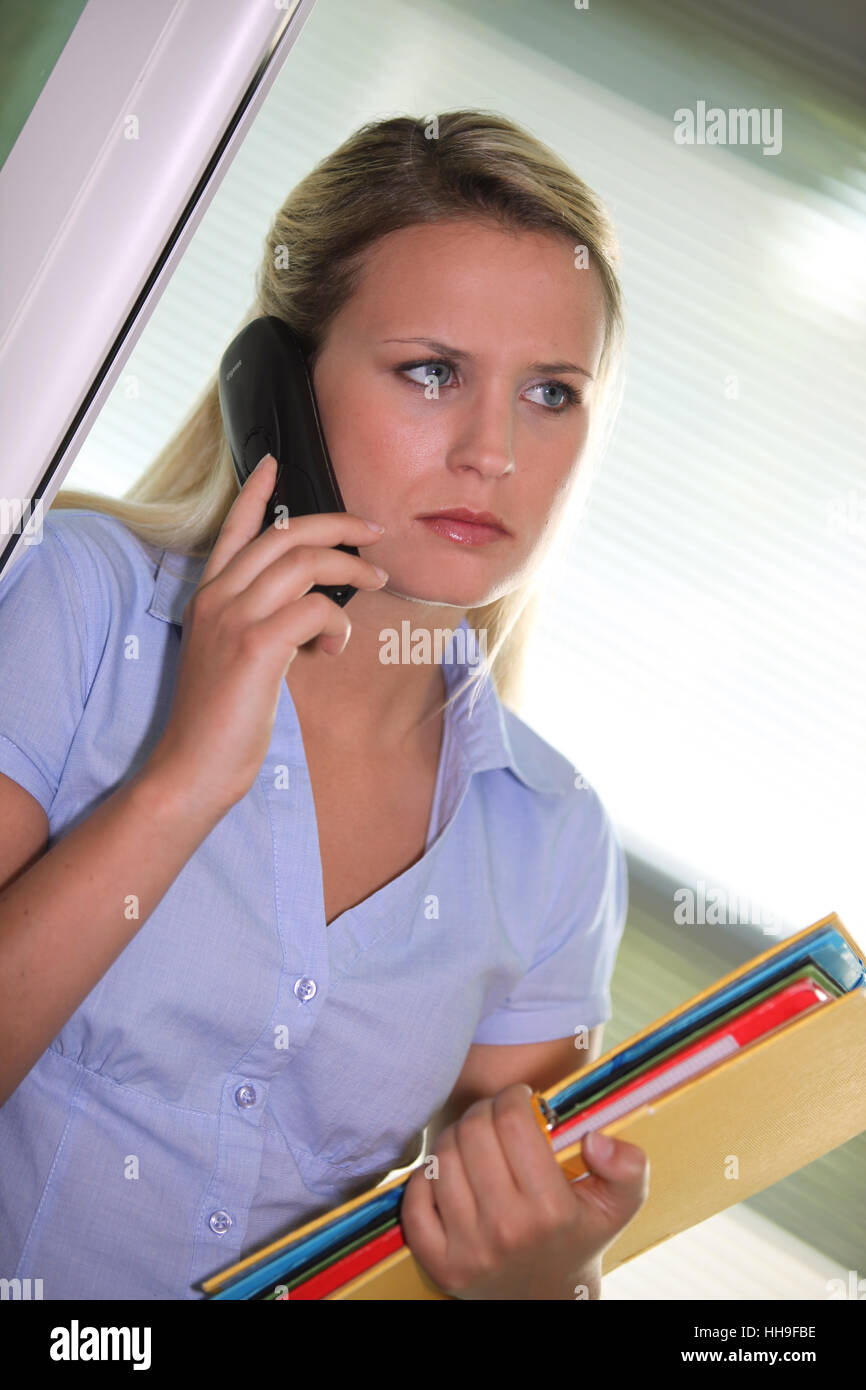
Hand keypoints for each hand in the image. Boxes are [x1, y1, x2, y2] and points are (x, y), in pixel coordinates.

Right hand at [145, 455, 388, 813]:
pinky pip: (316, 610)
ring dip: (350, 569)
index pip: (234, 529)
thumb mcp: (237, 660)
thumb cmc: (220, 722)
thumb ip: (266, 626)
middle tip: (374, 533)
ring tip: (374, 583)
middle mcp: (217, 598)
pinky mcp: (255, 646)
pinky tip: (333, 651)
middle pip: (283, 534)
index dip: (257, 493)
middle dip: (337, 525)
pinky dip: (338, 625)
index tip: (277, 462)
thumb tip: (315, 614)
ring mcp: (234, 619)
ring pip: (304, 562)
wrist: (192, 768)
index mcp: (209, 597)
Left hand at [400, 1082, 648, 1299]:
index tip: (520, 1098)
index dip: (513, 1096)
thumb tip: (594, 1139)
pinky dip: (426, 1178)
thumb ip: (628, 1166)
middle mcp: (507, 1231)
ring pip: (442, 1157)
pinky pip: (414, 1199)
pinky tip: (451, 1175)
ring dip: (456, 1138)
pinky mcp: (440, 1265)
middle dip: (484, 1111)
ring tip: (475, 1143)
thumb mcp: (619, 1204)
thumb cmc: (579, 1236)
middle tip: (496, 1116)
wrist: (547, 1300)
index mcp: (551, 1210)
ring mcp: (469, 1251)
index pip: (513, 1121)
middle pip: (473, 1132)